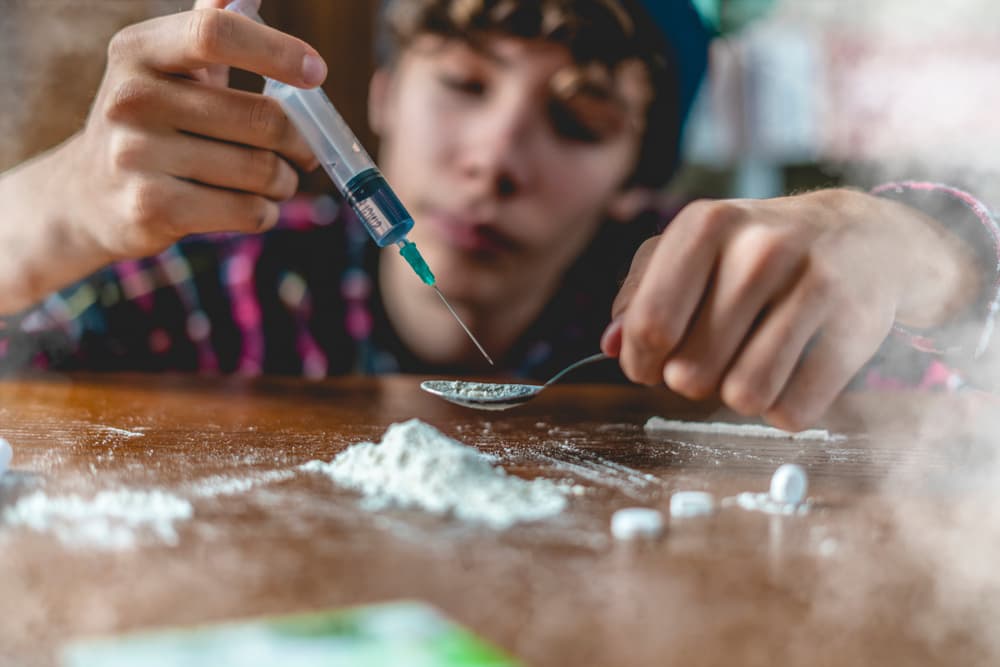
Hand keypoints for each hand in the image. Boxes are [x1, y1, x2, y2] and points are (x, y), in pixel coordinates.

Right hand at [62, 3, 326, 260]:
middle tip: (305, 152)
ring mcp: (136, 155)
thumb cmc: (154, 123)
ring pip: (262, 169)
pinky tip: (255, 206)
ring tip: (275, 180)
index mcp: (139, 50)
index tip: (317, 72)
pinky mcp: (151, 208)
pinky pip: (248, 211)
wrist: (90, 196)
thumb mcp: (169, 68)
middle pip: (262, 118)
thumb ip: (210, 26)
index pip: (215, 32)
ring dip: (285, 181)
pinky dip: (267, 211)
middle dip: (301, 141)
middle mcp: (130, 98)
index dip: (276, 50)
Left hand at [601, 189, 974, 429]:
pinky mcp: (855, 327)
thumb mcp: (693, 251)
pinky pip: (793, 410)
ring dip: (738, 397)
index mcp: (706, 225)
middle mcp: (759, 248)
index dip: (641, 363)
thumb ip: (641, 293)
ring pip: (743, 395)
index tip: (653, 365)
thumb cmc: (754, 252)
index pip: (650, 326)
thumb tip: (612, 345)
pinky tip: (790, 375)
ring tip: (749, 366)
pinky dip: (784, 408)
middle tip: (713, 358)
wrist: (863, 237)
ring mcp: (813, 285)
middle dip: (691, 380)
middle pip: (690, 371)